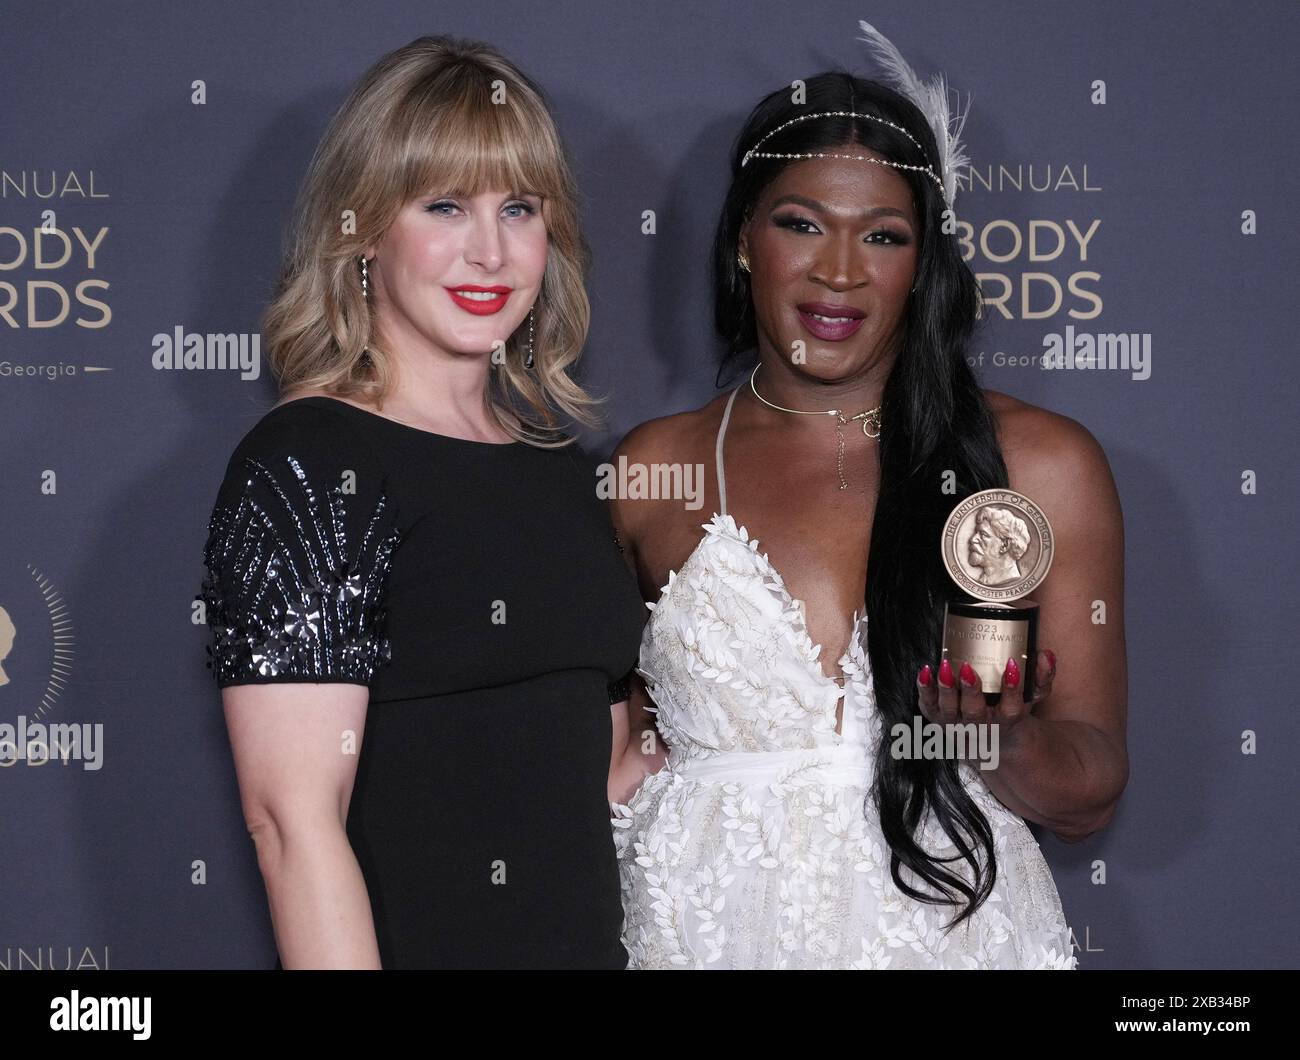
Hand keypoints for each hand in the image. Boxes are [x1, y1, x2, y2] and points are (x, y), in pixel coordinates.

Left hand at [915, 649, 1056, 746]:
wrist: (989, 740)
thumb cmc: (1009, 711)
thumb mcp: (1031, 697)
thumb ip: (1041, 677)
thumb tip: (1045, 655)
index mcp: (1006, 722)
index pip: (1011, 709)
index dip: (1012, 689)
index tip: (1012, 665)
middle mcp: (980, 728)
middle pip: (974, 714)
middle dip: (970, 691)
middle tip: (968, 667)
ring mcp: (955, 725)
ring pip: (948, 712)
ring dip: (945, 689)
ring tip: (944, 666)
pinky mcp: (937, 719)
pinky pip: (928, 706)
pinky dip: (924, 690)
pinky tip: (925, 671)